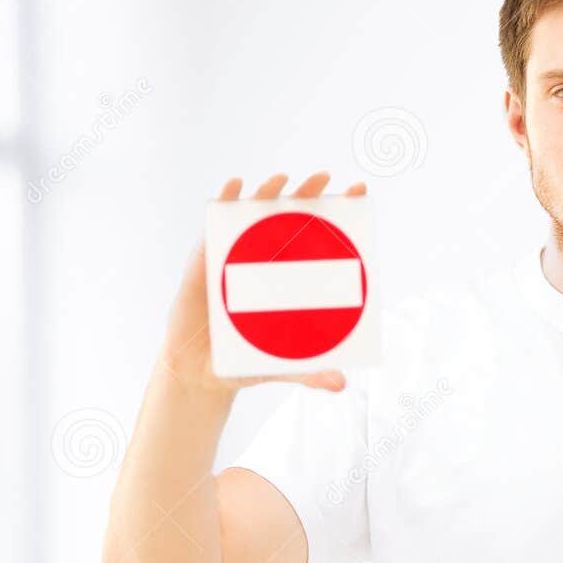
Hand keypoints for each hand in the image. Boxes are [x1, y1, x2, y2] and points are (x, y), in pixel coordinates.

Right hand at [160, 171, 366, 397]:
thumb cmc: (247, 362)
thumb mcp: (283, 367)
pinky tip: (234, 187)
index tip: (361, 191)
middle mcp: (266, 259)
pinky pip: (216, 226)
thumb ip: (310, 372)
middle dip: (308, 193)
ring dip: (268, 192)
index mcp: (290, 278)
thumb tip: (341, 385)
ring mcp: (235, 255)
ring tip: (283, 179)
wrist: (201, 375)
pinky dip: (225, 202)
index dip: (340, 211)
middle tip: (325, 177)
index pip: (320, 237)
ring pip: (253, 214)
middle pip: (289, 217)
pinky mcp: (206, 260)